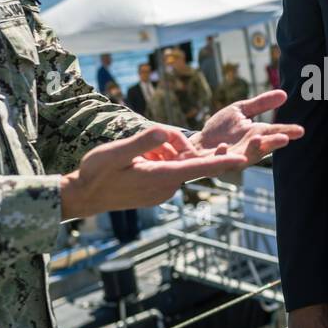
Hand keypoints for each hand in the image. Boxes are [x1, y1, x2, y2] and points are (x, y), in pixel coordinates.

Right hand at [60, 126, 247, 219]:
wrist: (84, 196)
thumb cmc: (96, 173)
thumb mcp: (115, 153)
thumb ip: (141, 142)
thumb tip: (165, 131)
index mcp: (160, 177)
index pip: (198, 170)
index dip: (221, 163)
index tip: (242, 159)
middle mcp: (167, 187)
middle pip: (188, 160)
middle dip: (183, 147)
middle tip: (158, 142)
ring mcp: (163, 191)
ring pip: (178, 163)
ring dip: (166, 152)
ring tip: (136, 153)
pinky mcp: (158, 190)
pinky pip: (170, 170)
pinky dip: (161, 159)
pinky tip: (138, 159)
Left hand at [188, 89, 303, 164]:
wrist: (196, 143)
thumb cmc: (221, 128)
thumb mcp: (241, 110)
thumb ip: (261, 104)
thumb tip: (284, 94)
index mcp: (255, 135)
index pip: (274, 133)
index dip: (287, 132)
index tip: (300, 130)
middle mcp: (247, 149)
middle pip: (263, 147)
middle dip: (272, 144)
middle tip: (284, 138)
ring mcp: (232, 158)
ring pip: (244, 157)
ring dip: (252, 150)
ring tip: (258, 140)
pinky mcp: (214, 163)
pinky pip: (218, 161)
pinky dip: (222, 155)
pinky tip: (223, 147)